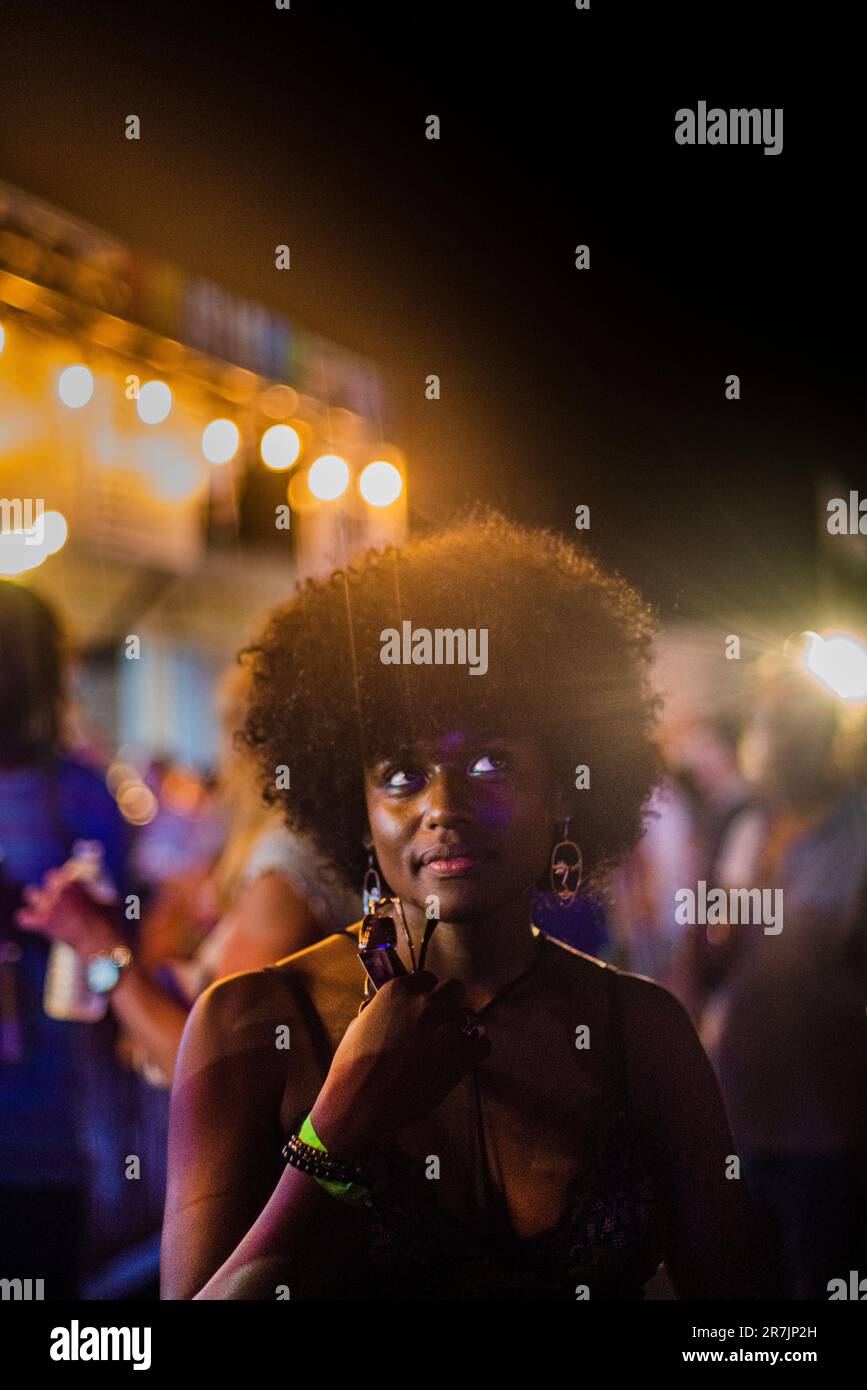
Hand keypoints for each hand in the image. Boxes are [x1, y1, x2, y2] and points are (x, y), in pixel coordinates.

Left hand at [16, 874, 119, 955]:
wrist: (101, 942)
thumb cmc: (110, 923)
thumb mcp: (110, 902)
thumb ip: (99, 895)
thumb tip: (98, 898)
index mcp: (77, 881)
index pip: (67, 872)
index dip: (69, 878)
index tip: (75, 887)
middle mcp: (61, 890)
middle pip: (50, 877)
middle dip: (54, 884)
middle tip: (61, 895)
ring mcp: (50, 905)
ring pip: (31, 893)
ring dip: (37, 898)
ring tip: (44, 905)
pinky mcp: (43, 923)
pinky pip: (23, 918)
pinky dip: (27, 919)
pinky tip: (33, 921)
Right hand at [309, 971, 489, 1158]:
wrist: (362, 1100)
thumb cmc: (354, 1065)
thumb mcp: (361, 1023)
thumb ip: (386, 1010)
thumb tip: (396, 1012)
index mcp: (399, 990)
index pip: (427, 978)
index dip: (426, 995)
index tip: (423, 1008)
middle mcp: (426, 1003)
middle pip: (454, 989)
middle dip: (449, 1003)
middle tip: (439, 1023)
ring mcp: (446, 1028)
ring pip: (470, 1017)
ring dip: (460, 1029)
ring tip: (446, 1047)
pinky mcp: (461, 1055)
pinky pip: (482, 1044)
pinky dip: (474, 1052)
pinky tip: (459, 1060)